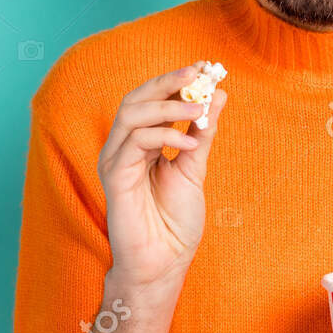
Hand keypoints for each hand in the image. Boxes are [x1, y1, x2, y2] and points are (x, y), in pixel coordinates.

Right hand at [98, 62, 226, 293]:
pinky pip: (135, 143)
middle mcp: (123, 149)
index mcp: (140, 145)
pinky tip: (192, 144)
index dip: (174, 81)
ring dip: (168, 105)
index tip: (204, 68)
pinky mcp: (114, 178)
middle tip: (199, 74)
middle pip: (135, 99)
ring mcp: (116, 162)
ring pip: (131, 114)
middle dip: (168, 82)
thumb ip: (202, 132)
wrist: (164, 264)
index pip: (151, 100)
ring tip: (200, 108)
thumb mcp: (195, 169)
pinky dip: (165, 136)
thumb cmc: (175, 223)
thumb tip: (218, 96)